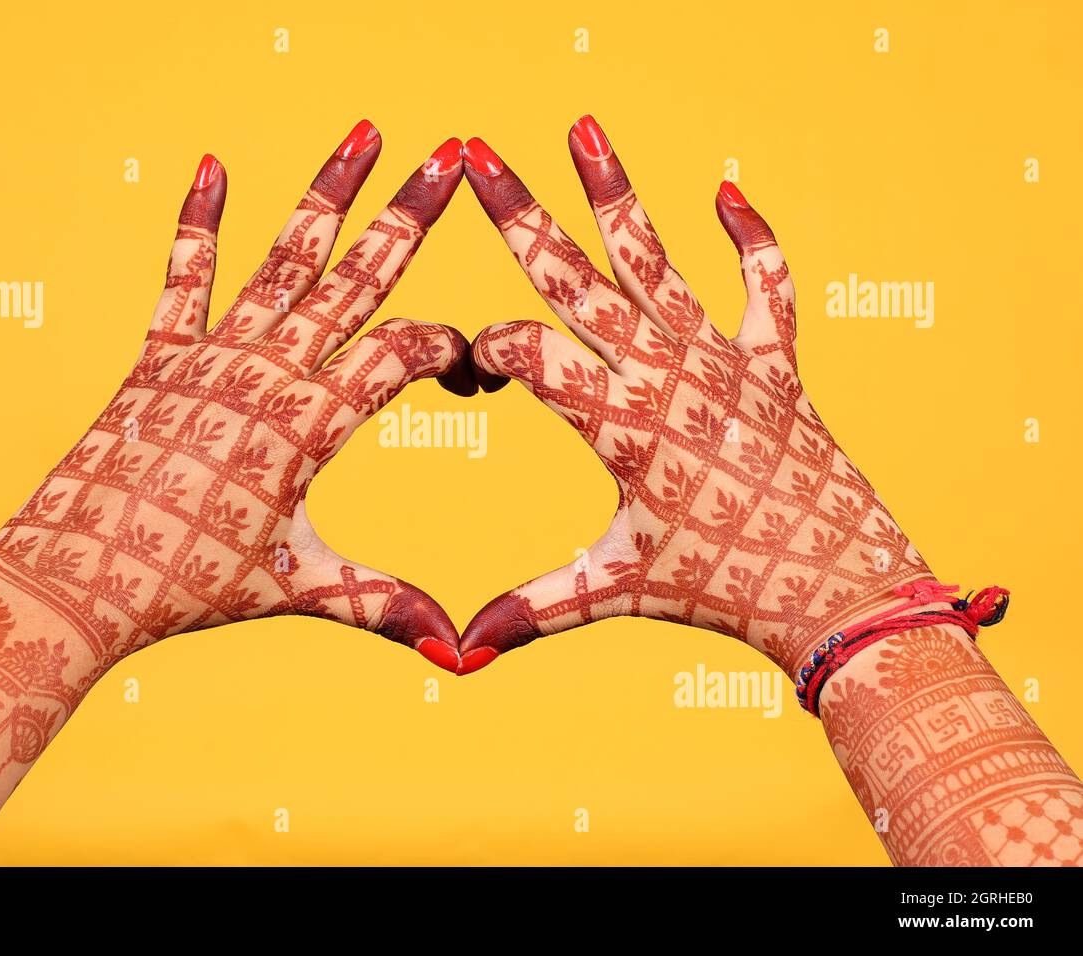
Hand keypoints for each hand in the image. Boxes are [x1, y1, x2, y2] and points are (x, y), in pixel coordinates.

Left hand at [0, 122, 474, 673]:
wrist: (80, 581)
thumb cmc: (192, 587)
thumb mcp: (302, 589)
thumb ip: (386, 605)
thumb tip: (461, 657)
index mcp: (311, 423)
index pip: (405, 350)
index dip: (452, 348)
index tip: (470, 373)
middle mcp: (267, 373)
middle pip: (356, 276)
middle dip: (409, 213)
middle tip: (451, 155)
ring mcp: (211, 357)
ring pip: (284, 258)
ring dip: (329, 193)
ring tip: (365, 132)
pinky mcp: (160, 358)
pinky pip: (184, 277)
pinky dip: (199, 221)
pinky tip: (212, 167)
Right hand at [456, 118, 929, 676]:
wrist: (831, 588)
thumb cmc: (718, 590)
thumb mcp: (615, 587)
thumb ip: (533, 608)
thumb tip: (461, 652)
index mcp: (617, 423)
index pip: (525, 351)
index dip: (484, 350)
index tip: (471, 377)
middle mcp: (665, 374)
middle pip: (574, 278)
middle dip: (517, 213)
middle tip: (475, 153)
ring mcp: (722, 360)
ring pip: (655, 259)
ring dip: (614, 192)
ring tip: (581, 129)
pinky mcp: (772, 363)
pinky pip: (764, 285)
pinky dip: (750, 238)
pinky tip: (728, 192)